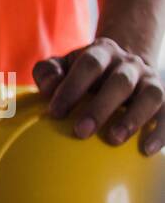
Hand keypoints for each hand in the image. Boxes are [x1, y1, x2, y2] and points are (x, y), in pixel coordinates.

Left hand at [34, 37, 163, 154]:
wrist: (122, 64)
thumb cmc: (82, 73)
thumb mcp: (62, 66)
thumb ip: (49, 72)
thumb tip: (48, 88)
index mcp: (102, 52)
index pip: (90, 64)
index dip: (72, 87)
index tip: (55, 113)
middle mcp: (129, 64)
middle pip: (120, 82)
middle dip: (101, 107)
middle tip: (81, 132)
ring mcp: (150, 80)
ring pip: (151, 95)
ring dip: (133, 118)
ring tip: (113, 140)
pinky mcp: (164, 98)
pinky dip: (161, 131)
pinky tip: (146, 150)